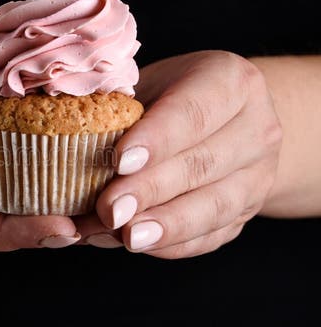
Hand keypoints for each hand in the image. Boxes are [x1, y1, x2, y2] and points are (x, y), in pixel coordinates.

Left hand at [77, 51, 282, 257]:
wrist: (226, 118)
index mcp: (231, 81)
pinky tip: (140, 246)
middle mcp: (257, 127)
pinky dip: (173, 244)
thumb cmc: (172, 95)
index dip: (156, 140)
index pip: (193, 112)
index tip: (118, 162)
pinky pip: (213, 234)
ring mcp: (259, 174)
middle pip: (201, 164)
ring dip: (166, 226)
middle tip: (110, 210)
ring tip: (126, 237)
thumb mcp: (151, 84)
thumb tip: (67, 147)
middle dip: (151, 191)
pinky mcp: (249, 211)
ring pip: (214, 207)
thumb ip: (121, 111)